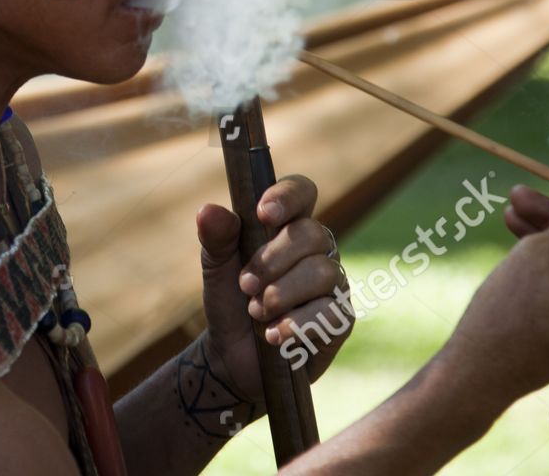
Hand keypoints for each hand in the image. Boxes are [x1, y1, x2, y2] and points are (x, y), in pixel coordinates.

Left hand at [196, 174, 347, 403]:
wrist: (232, 357)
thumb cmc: (229, 303)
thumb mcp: (216, 268)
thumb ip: (216, 238)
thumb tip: (209, 211)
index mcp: (287, 226)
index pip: (302, 192)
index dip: (287, 196)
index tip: (263, 214)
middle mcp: (317, 249)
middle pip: (311, 233)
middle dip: (272, 260)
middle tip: (245, 284)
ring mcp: (333, 283)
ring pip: (322, 272)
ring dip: (280, 294)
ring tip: (255, 312)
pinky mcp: (340, 319)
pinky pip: (330, 311)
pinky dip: (295, 324)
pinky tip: (272, 336)